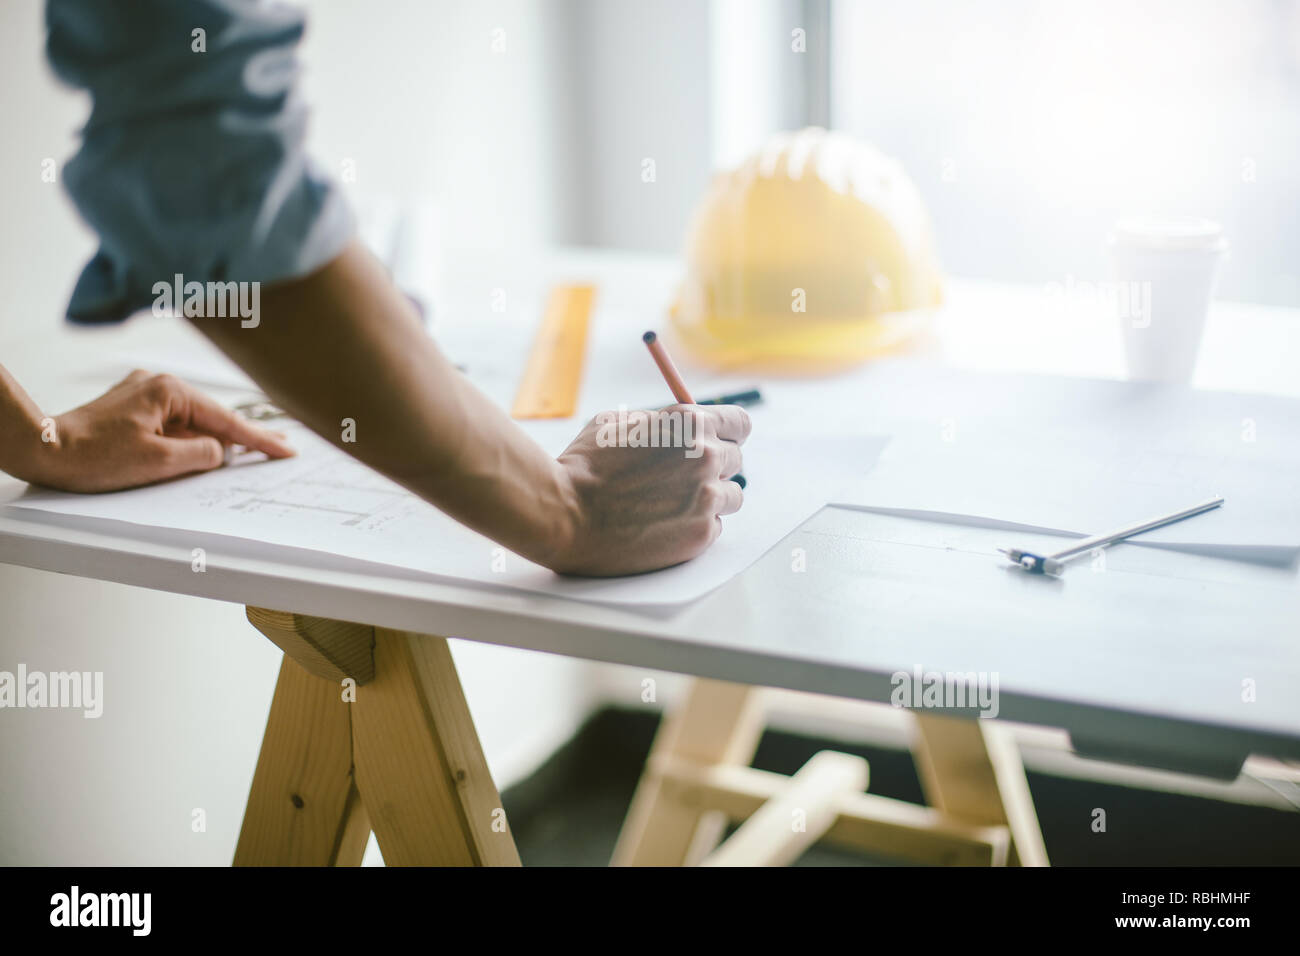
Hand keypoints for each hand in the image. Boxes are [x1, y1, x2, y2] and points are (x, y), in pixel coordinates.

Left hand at [33, 370, 294, 492]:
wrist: (45, 449)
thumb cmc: (93, 455)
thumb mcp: (159, 462)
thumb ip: (201, 454)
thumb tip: (220, 452)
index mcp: (170, 392)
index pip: (227, 420)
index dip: (260, 439)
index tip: (285, 449)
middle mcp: (158, 385)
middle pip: (213, 415)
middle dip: (248, 433)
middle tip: (282, 443)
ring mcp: (144, 395)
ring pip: (193, 420)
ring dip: (220, 437)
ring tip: (254, 448)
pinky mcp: (132, 409)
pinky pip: (174, 423)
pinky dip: (194, 436)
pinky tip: (209, 447)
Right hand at [550, 404, 750, 574]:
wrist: (564, 514)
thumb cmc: (583, 466)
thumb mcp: (619, 423)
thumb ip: (660, 423)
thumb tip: (681, 428)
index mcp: (689, 424)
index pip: (740, 423)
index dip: (727, 433)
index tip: (717, 442)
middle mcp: (707, 457)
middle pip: (736, 459)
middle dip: (713, 466)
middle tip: (681, 478)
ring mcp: (707, 498)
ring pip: (730, 496)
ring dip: (709, 498)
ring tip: (671, 503)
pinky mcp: (701, 534)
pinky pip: (714, 526)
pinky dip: (695, 525)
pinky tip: (663, 523)